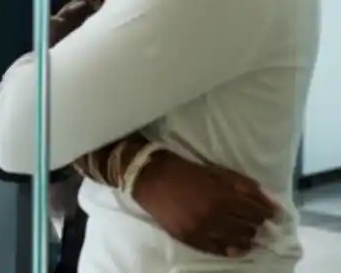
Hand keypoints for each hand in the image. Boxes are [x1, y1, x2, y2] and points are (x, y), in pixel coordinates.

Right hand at [132, 150, 278, 256]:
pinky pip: (218, 250)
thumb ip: (245, 186)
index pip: (258, 213)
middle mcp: (215, 215)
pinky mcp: (190, 238)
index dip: (267, 214)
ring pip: (237, 241)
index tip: (270, 214)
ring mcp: (202, 229)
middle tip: (252, 220)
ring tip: (243, 232)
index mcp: (223, 195)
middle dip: (255, 224)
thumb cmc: (187, 171)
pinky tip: (234, 246)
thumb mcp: (218, 172)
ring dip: (245, 237)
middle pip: (249, 228)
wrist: (151, 178)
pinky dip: (230, 249)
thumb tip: (270, 203)